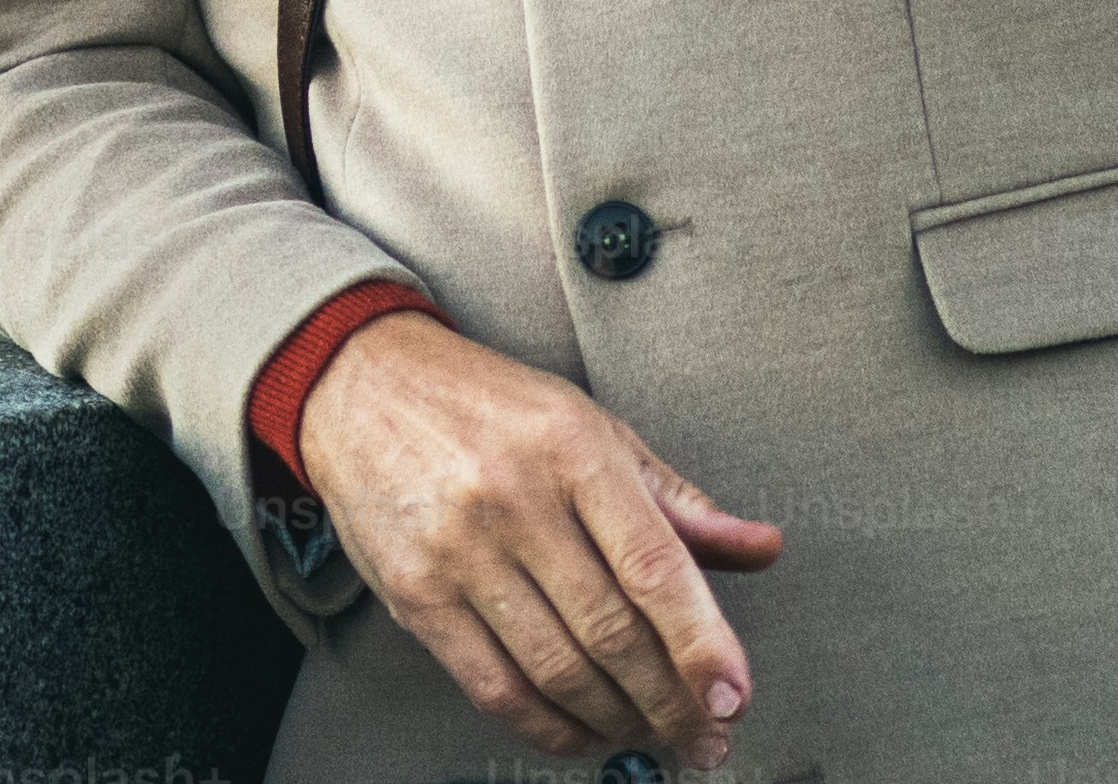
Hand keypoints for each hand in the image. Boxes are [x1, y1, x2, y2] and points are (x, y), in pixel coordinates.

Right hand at [297, 306, 782, 767]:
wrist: (358, 384)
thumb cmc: (482, 404)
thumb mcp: (590, 425)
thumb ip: (675, 498)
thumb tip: (760, 547)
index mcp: (570, 449)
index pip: (653, 566)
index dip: (701, 643)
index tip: (732, 694)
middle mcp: (513, 500)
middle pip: (611, 632)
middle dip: (672, 701)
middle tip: (706, 733)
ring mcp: (459, 551)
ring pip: (558, 670)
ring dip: (619, 720)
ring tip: (652, 731)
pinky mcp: (415, 593)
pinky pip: (494, 686)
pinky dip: (549, 726)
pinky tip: (582, 730)